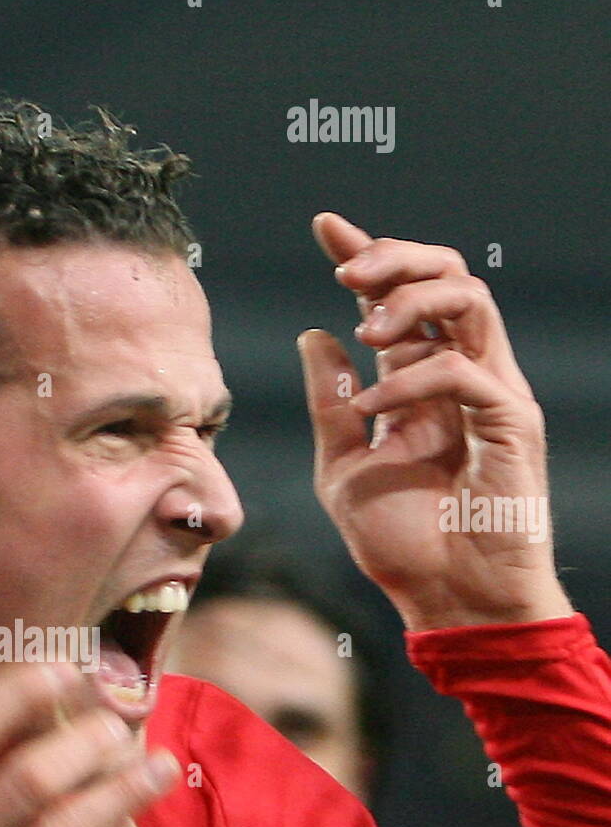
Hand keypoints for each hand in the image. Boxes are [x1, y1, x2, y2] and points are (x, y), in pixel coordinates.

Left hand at [297, 212, 572, 630]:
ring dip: (410, 299)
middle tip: (347, 269)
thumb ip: (332, 404)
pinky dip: (410, 380)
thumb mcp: (343, 469)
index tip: (326, 226)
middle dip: (394, 257)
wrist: (447, 600)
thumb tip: (315, 335)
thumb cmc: (401, 544)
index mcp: (416, 383)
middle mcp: (456, 377)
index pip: (397, 301)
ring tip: (364, 328)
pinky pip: (462, 371)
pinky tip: (372, 409)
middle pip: (444, 276)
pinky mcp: (511, 421)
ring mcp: (490, 394)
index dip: (367, 255)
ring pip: (469, 300)